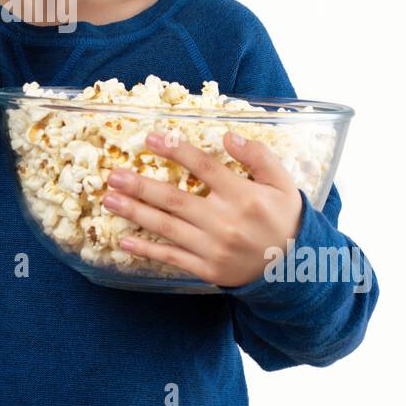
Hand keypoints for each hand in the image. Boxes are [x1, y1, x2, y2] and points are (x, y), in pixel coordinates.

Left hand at [100, 129, 303, 287]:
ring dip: (135, 213)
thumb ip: (259, 157)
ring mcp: (214, 248)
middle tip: (113, 175)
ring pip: (167, 228)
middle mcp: (225, 222)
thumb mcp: (283, 183)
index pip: (204, 168)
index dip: (176, 151)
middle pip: (175, 200)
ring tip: (109, 200)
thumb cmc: (285, 218)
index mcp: (243, 196)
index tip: (150, 138)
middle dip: (141, 186)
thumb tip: (228, 136)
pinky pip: (172, 258)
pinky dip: (146, 250)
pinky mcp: (207, 269)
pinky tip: (124, 240)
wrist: (296, 269)